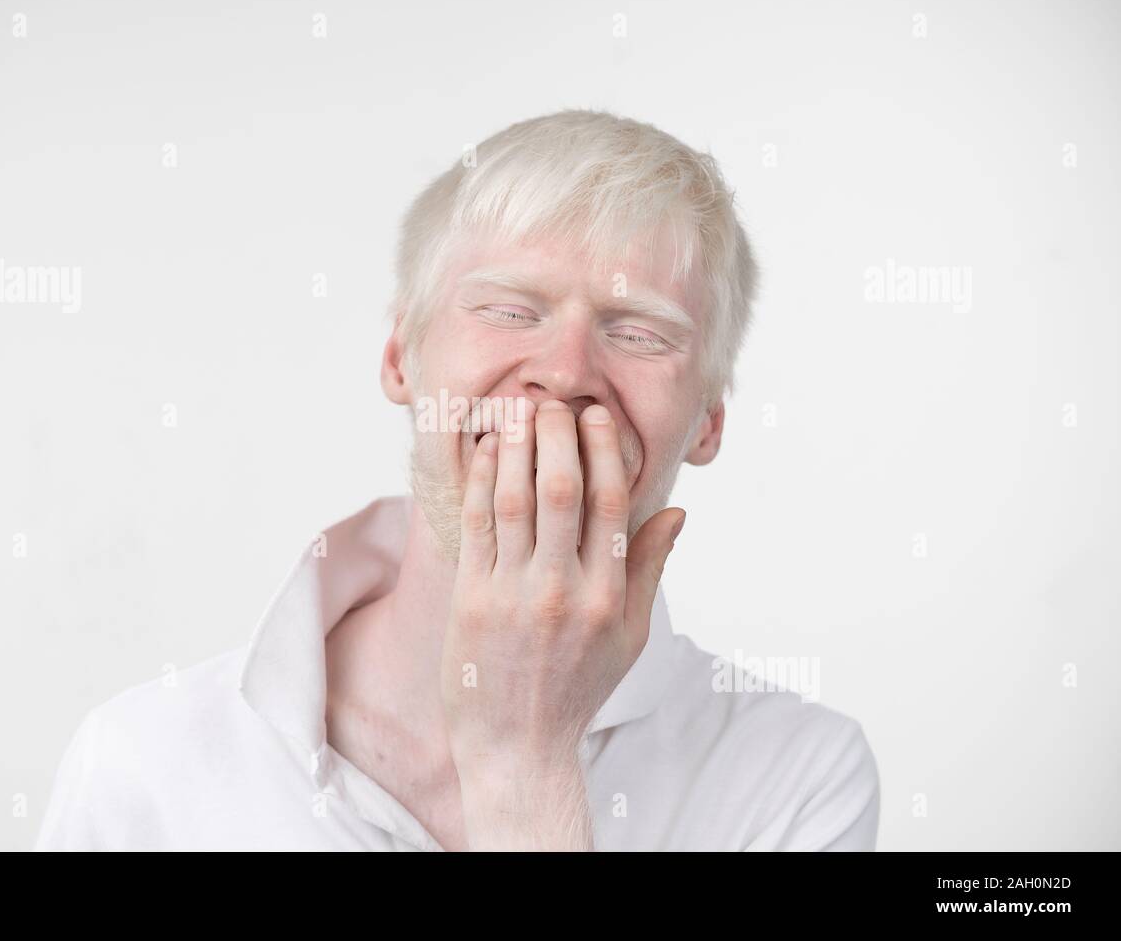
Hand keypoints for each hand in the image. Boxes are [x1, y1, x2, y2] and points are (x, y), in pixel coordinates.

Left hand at [441, 398, 684, 848]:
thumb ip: (650, 570)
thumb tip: (676, 512)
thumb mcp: (629, 637)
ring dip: (517, 447)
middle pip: (562, 491)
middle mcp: (563, 591)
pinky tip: (487, 454)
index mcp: (608, 597)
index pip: (610, 505)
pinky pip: (476, 528)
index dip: (603, 451)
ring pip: (515, 502)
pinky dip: (482, 484)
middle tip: (552, 400)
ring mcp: (513, 596)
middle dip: (557, 436)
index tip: (595, 415)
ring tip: (517, 410)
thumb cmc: (577, 689)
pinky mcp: (471, 601)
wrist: (517, 747)